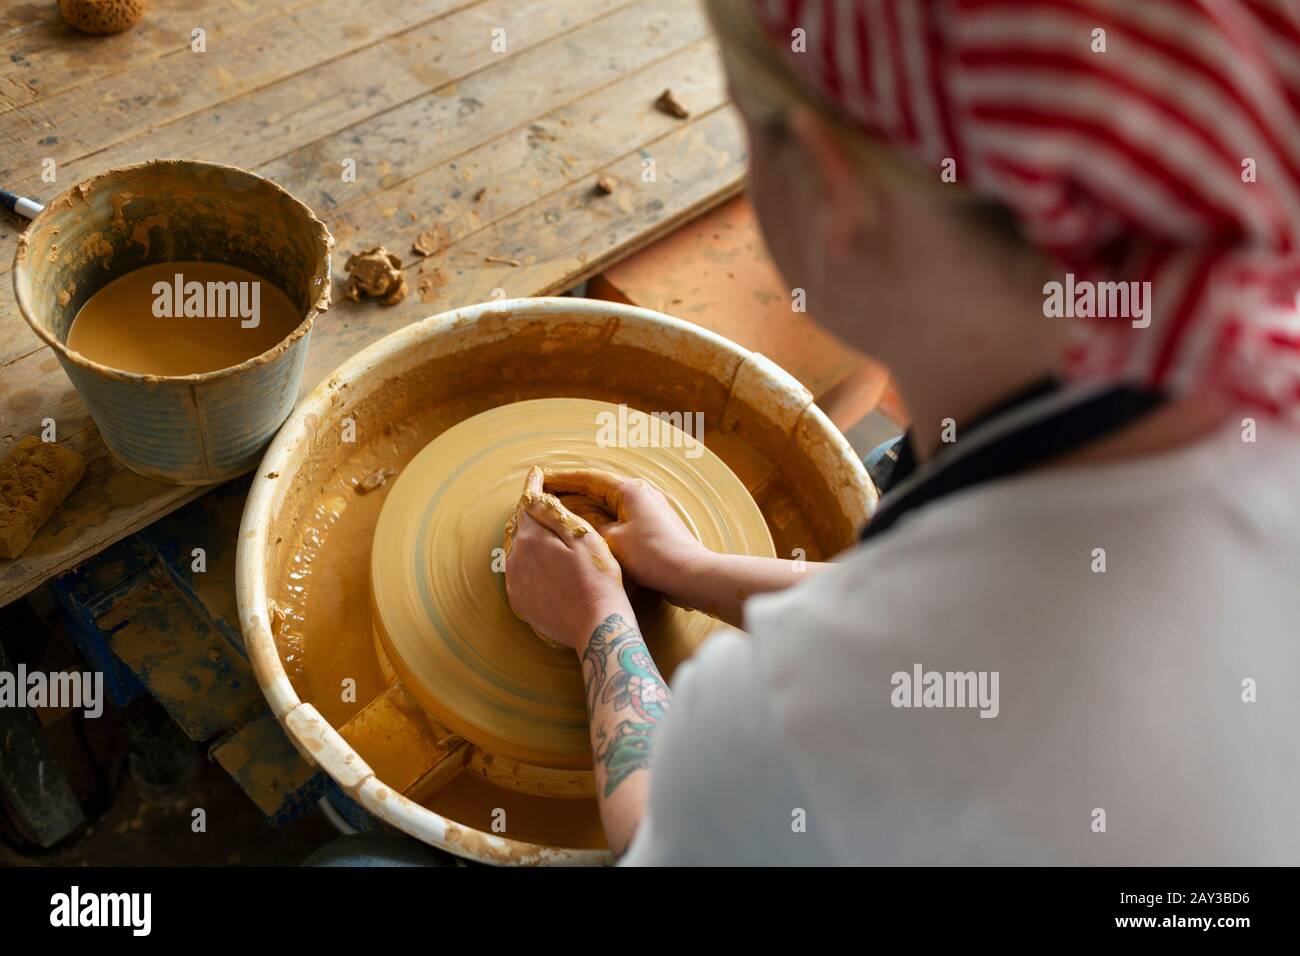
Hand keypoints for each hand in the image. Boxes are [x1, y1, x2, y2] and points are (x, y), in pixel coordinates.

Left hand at [504, 466, 630, 649]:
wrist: (596, 625)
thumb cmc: (597, 579)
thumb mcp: (583, 537)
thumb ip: (554, 513)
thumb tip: (533, 493)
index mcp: (532, 538)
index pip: (527, 503)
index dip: (534, 487)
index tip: (537, 474)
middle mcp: (515, 558)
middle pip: (519, 526)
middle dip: (529, 513)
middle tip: (543, 503)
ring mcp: (515, 582)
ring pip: (517, 549)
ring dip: (528, 539)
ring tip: (546, 534)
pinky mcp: (519, 601)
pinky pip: (518, 573)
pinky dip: (528, 563)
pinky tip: (545, 565)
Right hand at [540, 468, 709, 598]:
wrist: (690, 574)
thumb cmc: (653, 554)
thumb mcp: (612, 540)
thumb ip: (589, 528)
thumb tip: (576, 524)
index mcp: (629, 490)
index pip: (589, 478)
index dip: (563, 479)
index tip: (542, 479)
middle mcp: (639, 495)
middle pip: (597, 490)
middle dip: (570, 494)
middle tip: (544, 498)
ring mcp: (647, 511)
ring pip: (607, 507)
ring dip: (584, 510)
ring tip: (558, 515)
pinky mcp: (651, 528)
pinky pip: (618, 520)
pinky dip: (599, 524)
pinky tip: (585, 534)